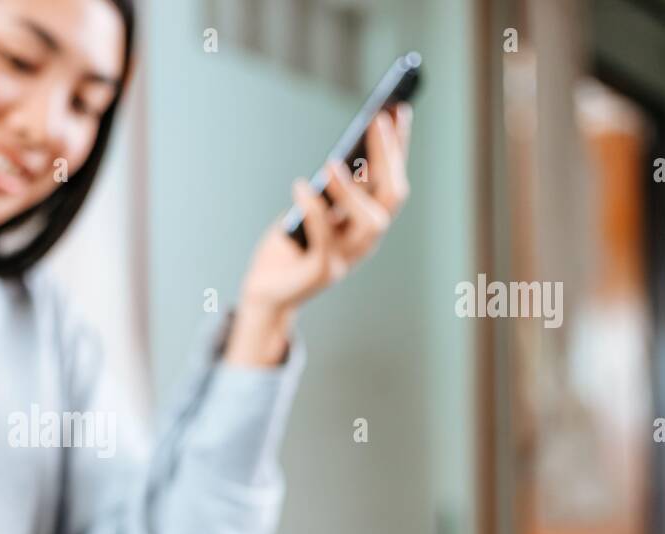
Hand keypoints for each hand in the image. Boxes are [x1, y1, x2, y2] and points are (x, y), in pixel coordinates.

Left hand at [224, 104, 412, 366]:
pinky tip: (299, 187)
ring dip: (353, 189)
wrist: (266, 294)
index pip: (393, 180)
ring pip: (371, 222)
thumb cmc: (289, 247)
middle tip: (378, 119)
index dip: (398, 147)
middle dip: (388, 155)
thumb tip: (341, 157)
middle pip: (391, 196)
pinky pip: (325, 240)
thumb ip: (329, 192)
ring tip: (333, 161)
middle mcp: (364, 241)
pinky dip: (314, 211)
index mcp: (365, 223)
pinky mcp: (322, 273)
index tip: (398, 109)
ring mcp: (347, 259)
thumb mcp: (311, 210)